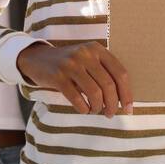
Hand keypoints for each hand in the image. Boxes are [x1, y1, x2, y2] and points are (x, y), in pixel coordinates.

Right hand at [16, 41, 132, 117]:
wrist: (36, 58)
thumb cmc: (68, 64)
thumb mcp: (87, 60)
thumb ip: (104, 72)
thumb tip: (123, 100)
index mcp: (96, 49)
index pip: (120, 74)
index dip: (127, 94)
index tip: (128, 109)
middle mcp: (84, 54)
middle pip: (108, 85)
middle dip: (112, 104)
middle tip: (110, 114)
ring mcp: (70, 64)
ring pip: (94, 93)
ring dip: (98, 107)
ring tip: (96, 111)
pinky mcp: (57, 76)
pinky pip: (77, 98)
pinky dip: (83, 108)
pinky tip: (84, 109)